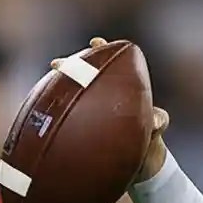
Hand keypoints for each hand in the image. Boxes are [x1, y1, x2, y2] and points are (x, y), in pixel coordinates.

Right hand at [52, 38, 168, 182]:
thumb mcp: (158, 123)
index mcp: (119, 87)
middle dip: (69, 67)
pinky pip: (66, 119)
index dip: (101, 50)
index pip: (109, 63)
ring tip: (46, 86)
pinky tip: (42, 113)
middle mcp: (101, 95)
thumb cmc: (150, 133)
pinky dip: (56, 115)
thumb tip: (156, 121)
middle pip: (81, 75)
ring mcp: (89, 110)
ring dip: (57, 88)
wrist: (141, 159)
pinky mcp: (82, 127)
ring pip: (69, 95)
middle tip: (58, 64)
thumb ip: (160, 119)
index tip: (96, 42)